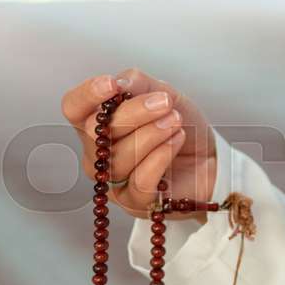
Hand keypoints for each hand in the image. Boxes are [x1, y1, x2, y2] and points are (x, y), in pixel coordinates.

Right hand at [61, 67, 217, 223]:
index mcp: (98, 122)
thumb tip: (120, 82)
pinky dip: (160, 157)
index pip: (74, 108)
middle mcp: (98, 153)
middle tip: (164, 102)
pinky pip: (139, 181)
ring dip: (152, 134)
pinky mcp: (134, 202)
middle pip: (96, 132)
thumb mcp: (164, 95)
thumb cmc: (180, 126)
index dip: (87, 95)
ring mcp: (113, 180)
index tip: (112, 85)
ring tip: (176, 122)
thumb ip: (140, 84)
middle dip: (133, 113)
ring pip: (119, 158)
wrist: (210, 157)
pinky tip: (175, 142)